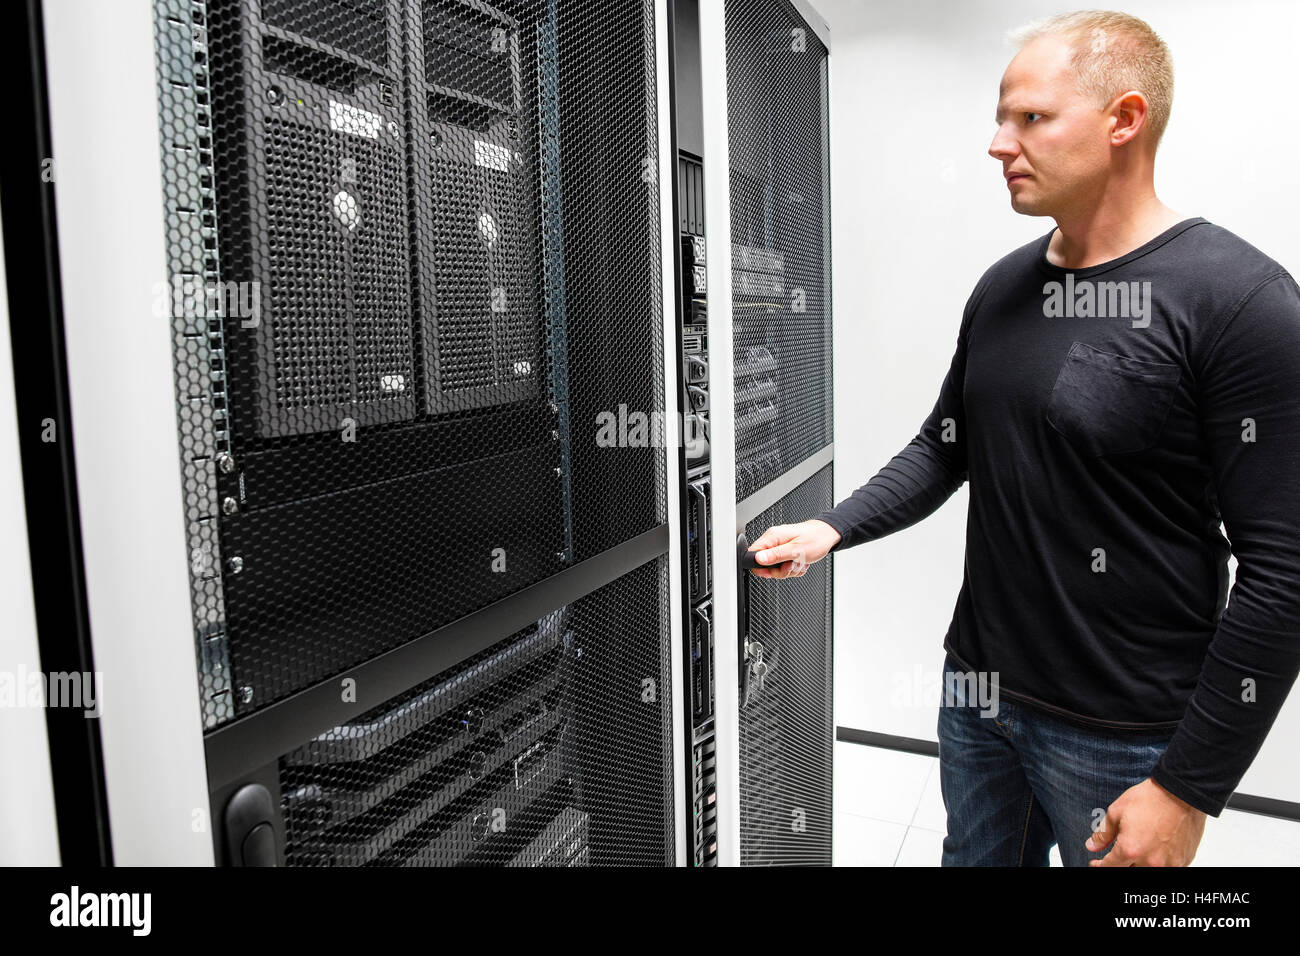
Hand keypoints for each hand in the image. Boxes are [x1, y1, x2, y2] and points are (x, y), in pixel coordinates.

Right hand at [748, 520, 841, 578]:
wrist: (828, 536)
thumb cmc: (815, 539)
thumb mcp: (796, 550)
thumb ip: (776, 555)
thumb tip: (758, 559)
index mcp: (773, 537)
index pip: (753, 553)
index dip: (760, 566)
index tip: (771, 571)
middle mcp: (774, 541)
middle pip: (765, 564)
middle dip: (780, 570)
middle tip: (791, 565)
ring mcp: (780, 548)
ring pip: (776, 569)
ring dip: (790, 570)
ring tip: (799, 562)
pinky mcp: (786, 553)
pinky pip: (785, 568)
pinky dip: (794, 568)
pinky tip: (801, 561)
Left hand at [1086, 777, 1206, 865]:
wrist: (1181, 793)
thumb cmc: (1150, 799)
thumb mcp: (1116, 812)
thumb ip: (1103, 834)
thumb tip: (1092, 846)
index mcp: (1130, 849)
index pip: (1110, 867)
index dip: (1100, 865)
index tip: (1097, 863)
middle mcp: (1150, 862)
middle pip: (1129, 871)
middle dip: (1120, 864)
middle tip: (1116, 855)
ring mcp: (1169, 864)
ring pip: (1147, 871)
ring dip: (1139, 864)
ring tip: (1137, 849)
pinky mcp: (1183, 861)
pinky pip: (1167, 868)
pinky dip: (1158, 862)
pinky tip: (1155, 851)